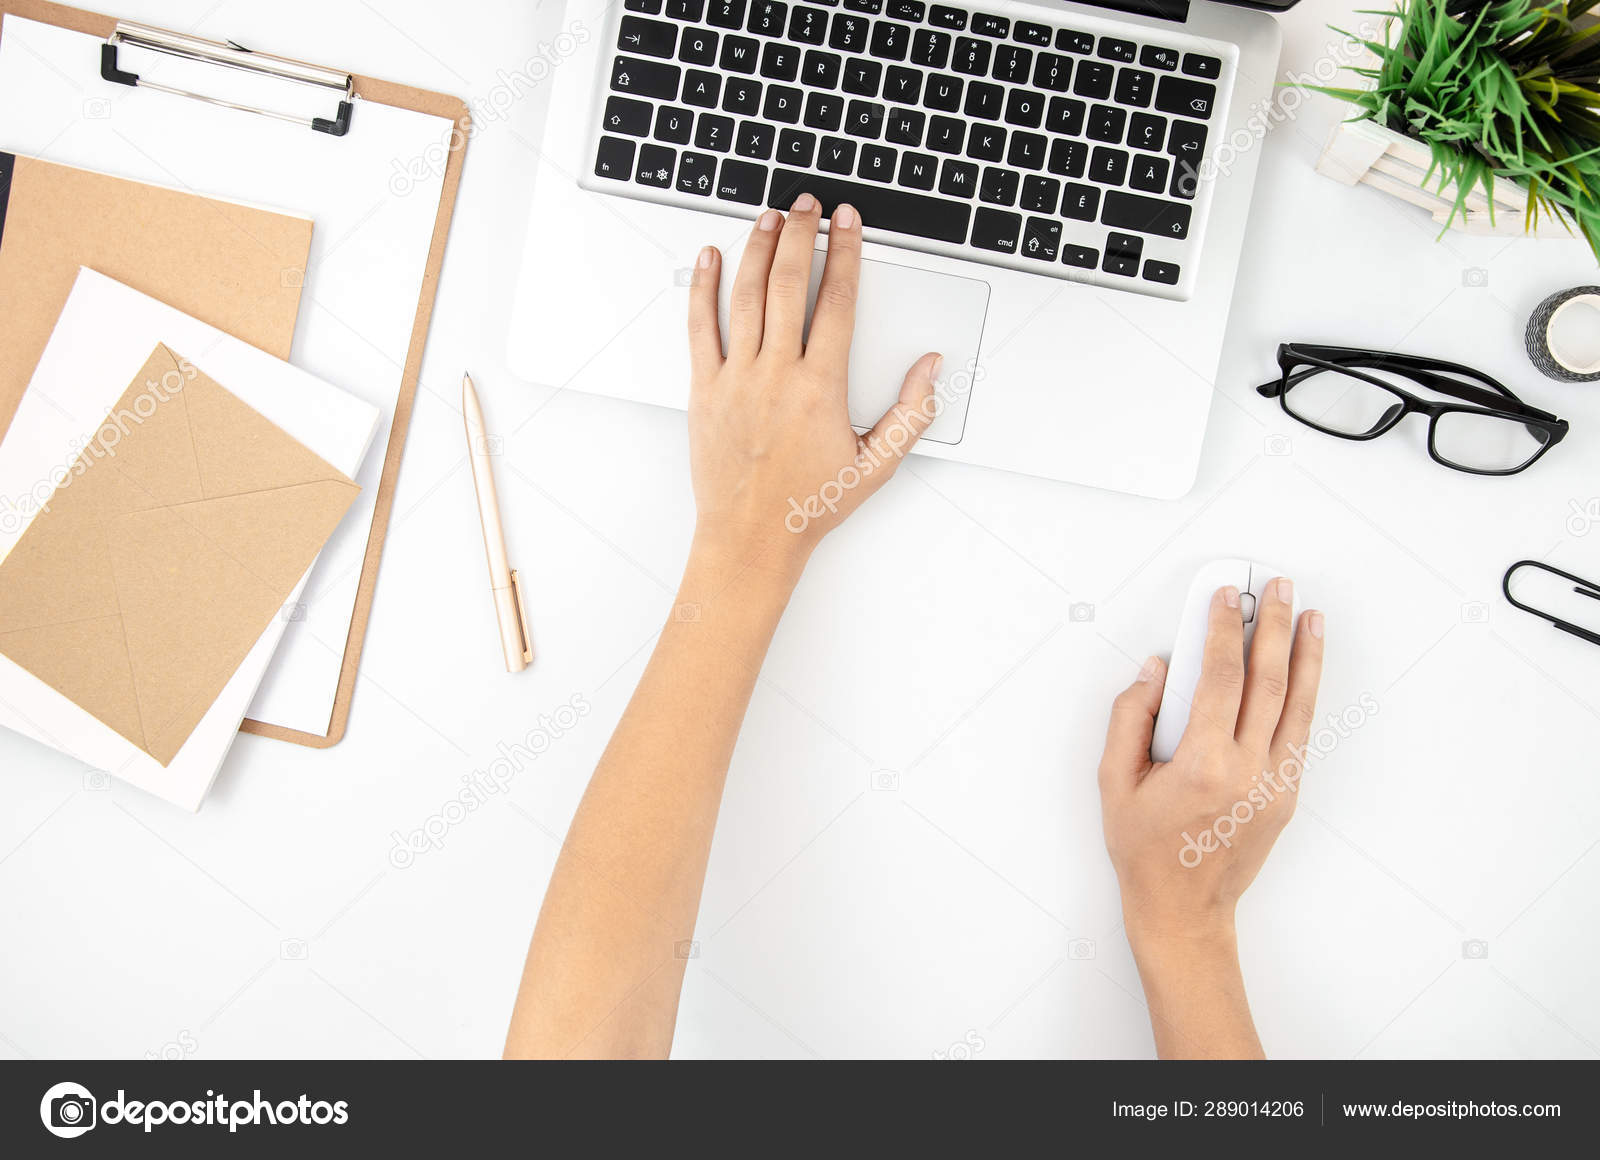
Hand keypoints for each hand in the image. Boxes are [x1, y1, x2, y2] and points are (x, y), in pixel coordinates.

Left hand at [685, 194, 942, 577]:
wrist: (750, 539)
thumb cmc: (809, 506)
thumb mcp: (877, 466)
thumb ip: (912, 413)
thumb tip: (930, 367)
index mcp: (819, 388)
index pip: (837, 302)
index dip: (846, 253)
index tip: (849, 223)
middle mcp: (776, 375)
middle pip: (789, 285)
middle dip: (802, 235)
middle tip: (809, 205)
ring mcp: (736, 379)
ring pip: (745, 297)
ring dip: (758, 249)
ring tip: (770, 217)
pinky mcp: (704, 390)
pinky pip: (699, 328)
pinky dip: (701, 288)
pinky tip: (708, 258)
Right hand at [1098, 581, 1325, 947]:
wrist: (1184, 912)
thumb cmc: (1145, 853)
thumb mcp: (1114, 782)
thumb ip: (1129, 717)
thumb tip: (1156, 670)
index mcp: (1203, 765)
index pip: (1220, 677)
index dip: (1223, 629)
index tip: (1224, 597)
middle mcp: (1248, 772)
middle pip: (1269, 681)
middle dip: (1274, 627)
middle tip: (1278, 588)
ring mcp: (1275, 785)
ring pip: (1298, 705)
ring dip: (1306, 655)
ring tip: (1311, 617)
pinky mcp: (1287, 796)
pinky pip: (1299, 733)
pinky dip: (1305, 695)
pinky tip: (1306, 670)